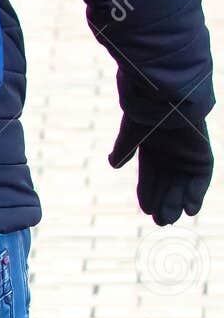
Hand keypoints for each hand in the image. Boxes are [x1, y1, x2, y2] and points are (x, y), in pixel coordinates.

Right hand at [109, 111, 212, 226]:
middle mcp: (171, 156)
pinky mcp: (202, 154)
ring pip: (184, 185)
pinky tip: (191, 209)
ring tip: (174, 218)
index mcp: (153, 152)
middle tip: (162, 221)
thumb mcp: (131, 133)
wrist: (166, 95)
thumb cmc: (146, 112)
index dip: (149, 195)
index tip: (147, 210)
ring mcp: (187, 156)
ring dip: (180, 203)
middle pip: (168, 186)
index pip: (150, 180)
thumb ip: (124, 149)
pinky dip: (197, 193)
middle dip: (165, 204)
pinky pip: (202, 178)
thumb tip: (114, 164)